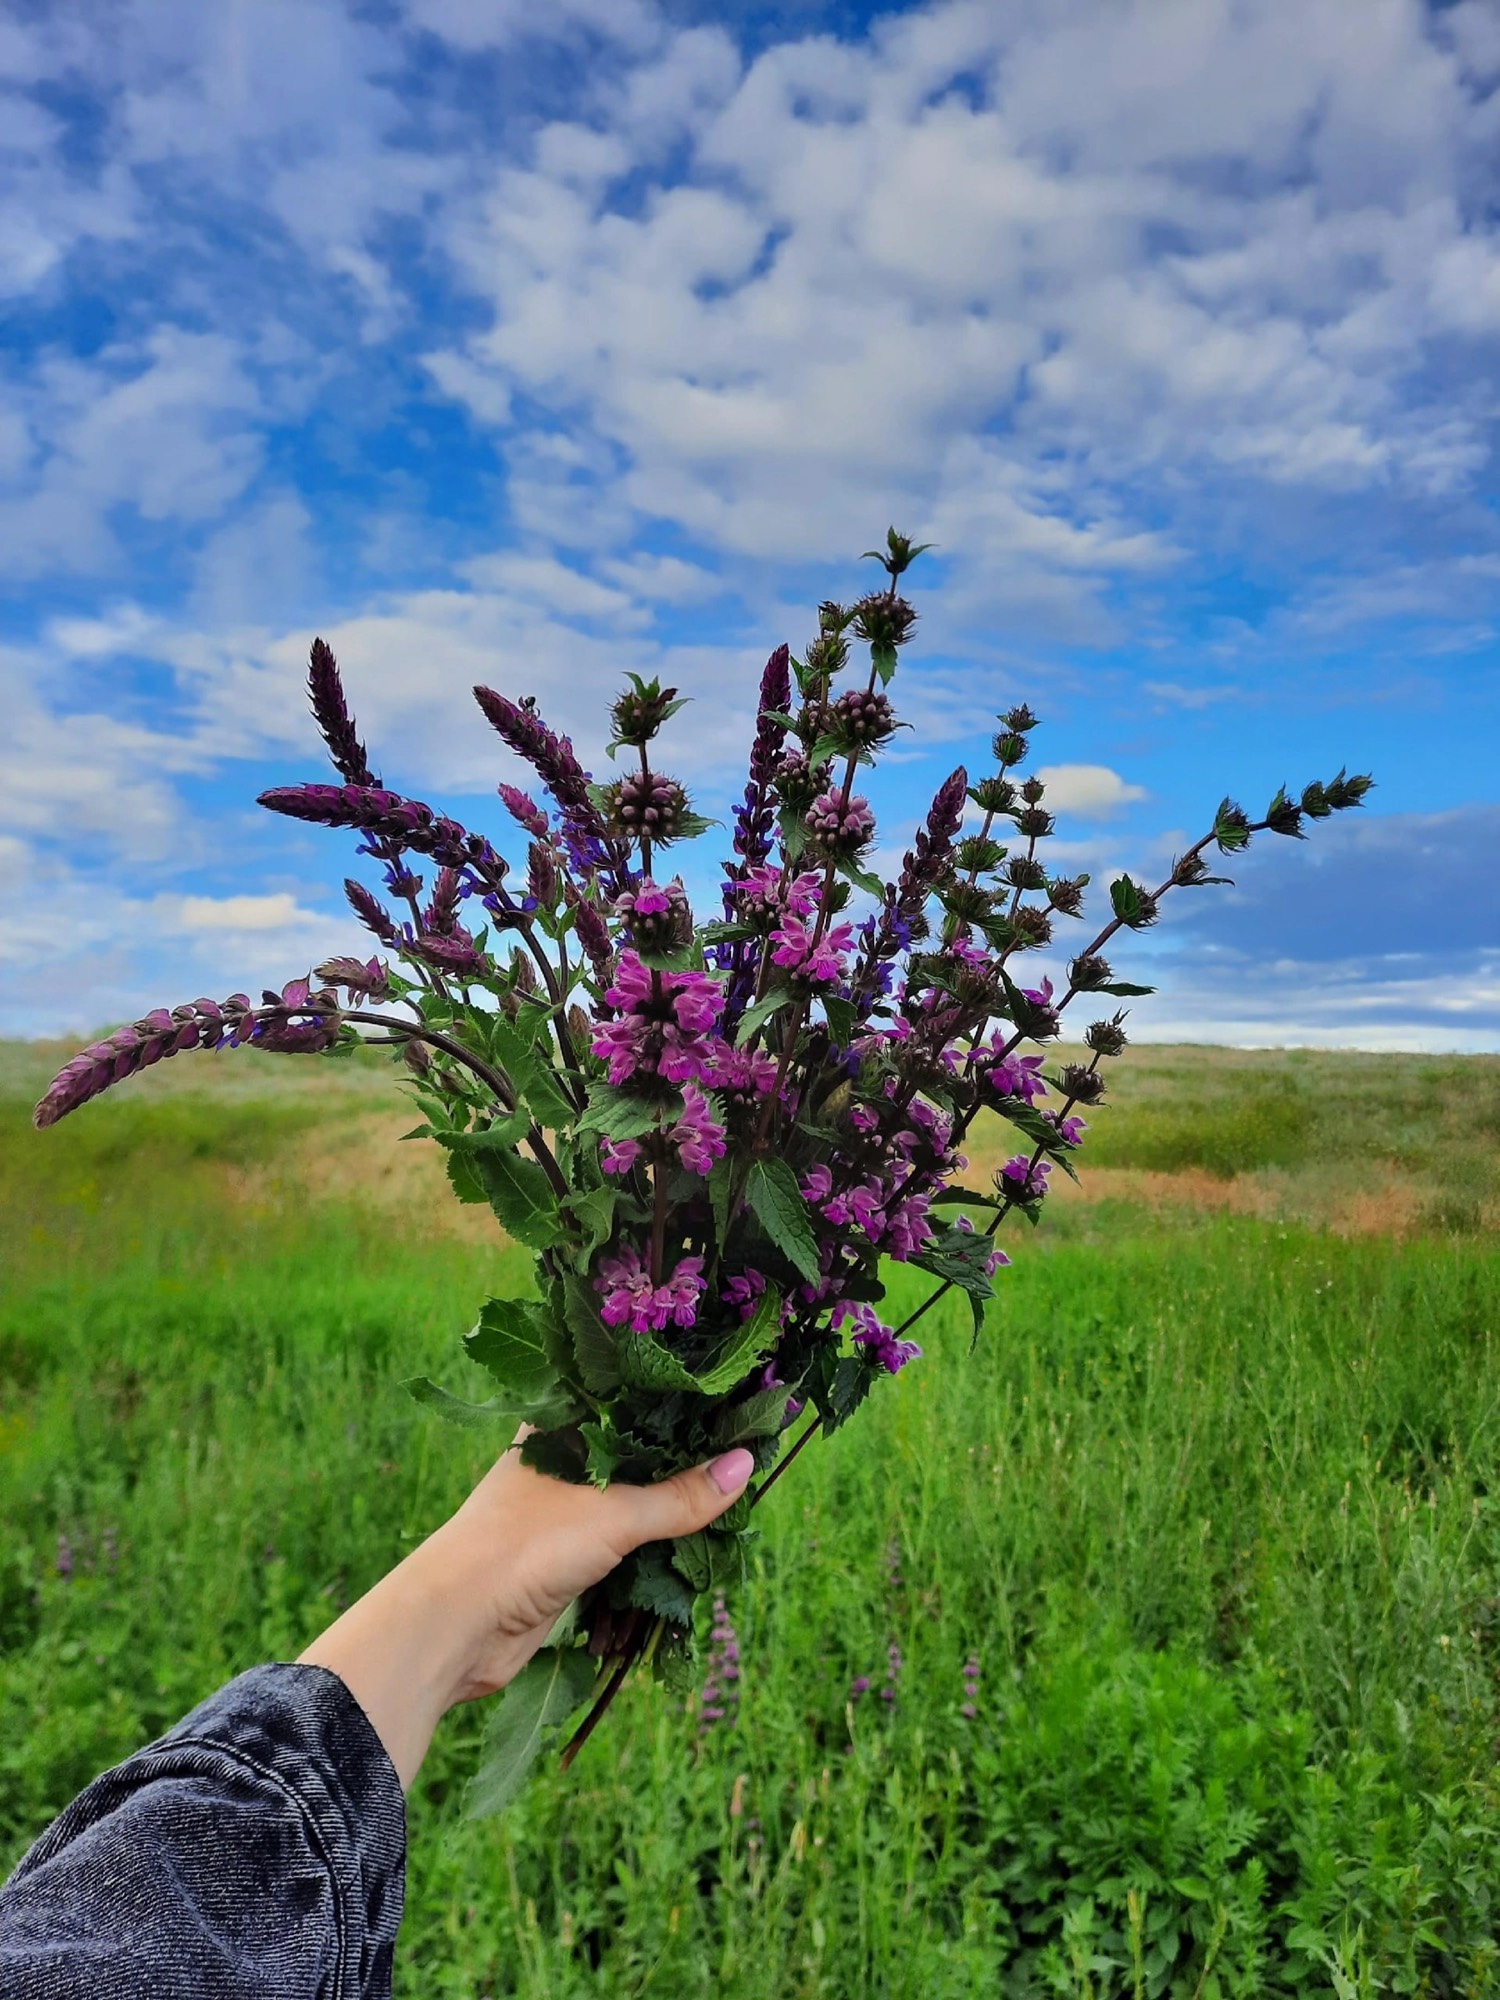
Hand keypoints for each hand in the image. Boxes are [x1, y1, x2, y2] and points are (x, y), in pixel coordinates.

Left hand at [298, 1441, 754, 1788]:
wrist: (455, 1627)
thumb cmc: (525, 1547)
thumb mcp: (614, 1515)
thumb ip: (681, 1496)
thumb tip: (747, 1463)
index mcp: (560, 1427)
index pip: (629, 1399)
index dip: (677, 1400)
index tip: (733, 1397)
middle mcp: (562, 1462)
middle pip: (637, 1454)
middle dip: (685, 1461)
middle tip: (749, 1449)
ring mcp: (563, 1513)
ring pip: (633, 1503)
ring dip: (674, 1510)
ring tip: (736, 1497)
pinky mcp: (567, 1560)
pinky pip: (626, 1546)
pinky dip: (658, 1549)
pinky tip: (699, 1545)